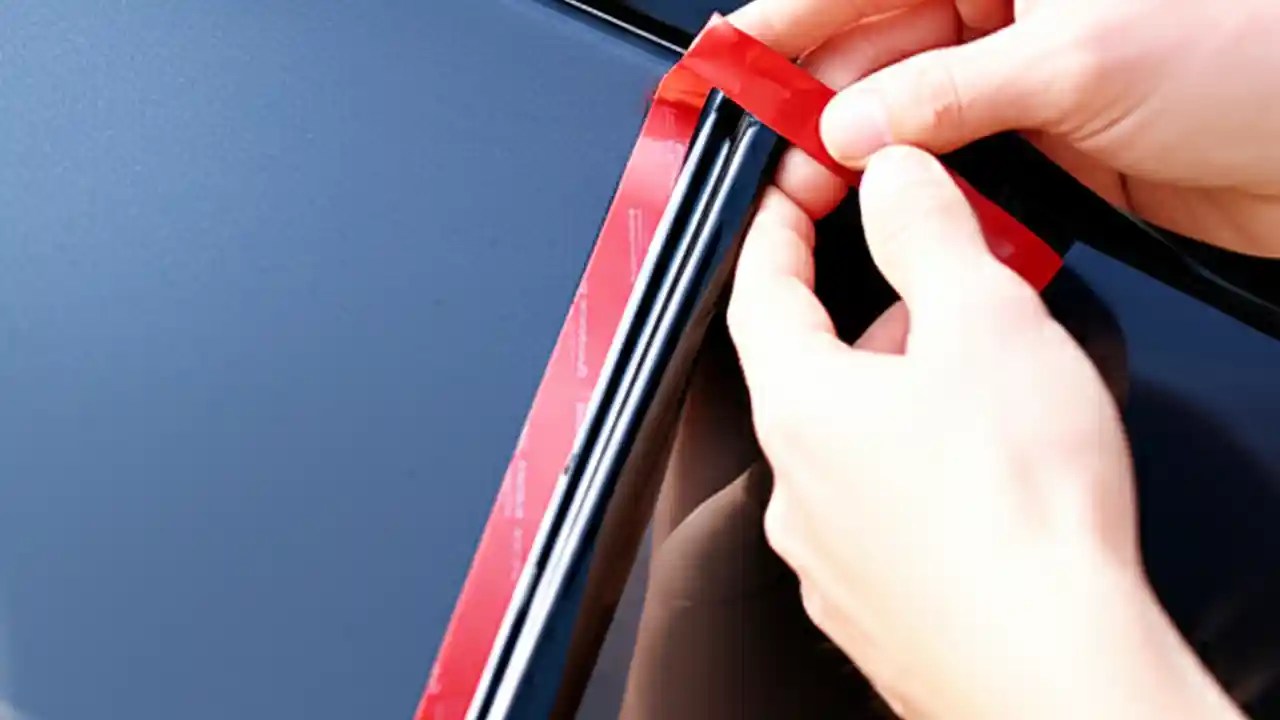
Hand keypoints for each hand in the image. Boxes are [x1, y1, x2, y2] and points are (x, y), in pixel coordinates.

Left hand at [727, 145, 1244, 718]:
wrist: (1055, 668)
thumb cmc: (1018, 514)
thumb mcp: (982, 322)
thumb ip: (927, 233)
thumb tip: (894, 178)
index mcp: (800, 406)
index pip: (759, 290)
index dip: (778, 225)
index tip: (796, 190)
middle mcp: (797, 486)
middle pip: (809, 367)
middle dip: (865, 313)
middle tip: (928, 286)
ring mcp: (831, 555)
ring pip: (848, 444)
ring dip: (895, 394)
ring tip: (972, 376)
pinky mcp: (875, 605)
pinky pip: (880, 513)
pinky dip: (915, 471)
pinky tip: (976, 473)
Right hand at [728, 0, 1279, 255]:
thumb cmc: (1250, 56)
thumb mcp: (1073, 62)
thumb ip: (945, 94)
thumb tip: (854, 125)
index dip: (792, 17)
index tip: (733, 55)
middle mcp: (1012, 11)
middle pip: (879, 45)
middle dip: (816, 93)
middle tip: (763, 142)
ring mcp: (1025, 76)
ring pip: (908, 107)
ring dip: (858, 148)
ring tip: (807, 182)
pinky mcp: (1045, 137)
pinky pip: (953, 157)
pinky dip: (916, 183)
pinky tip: (882, 199)